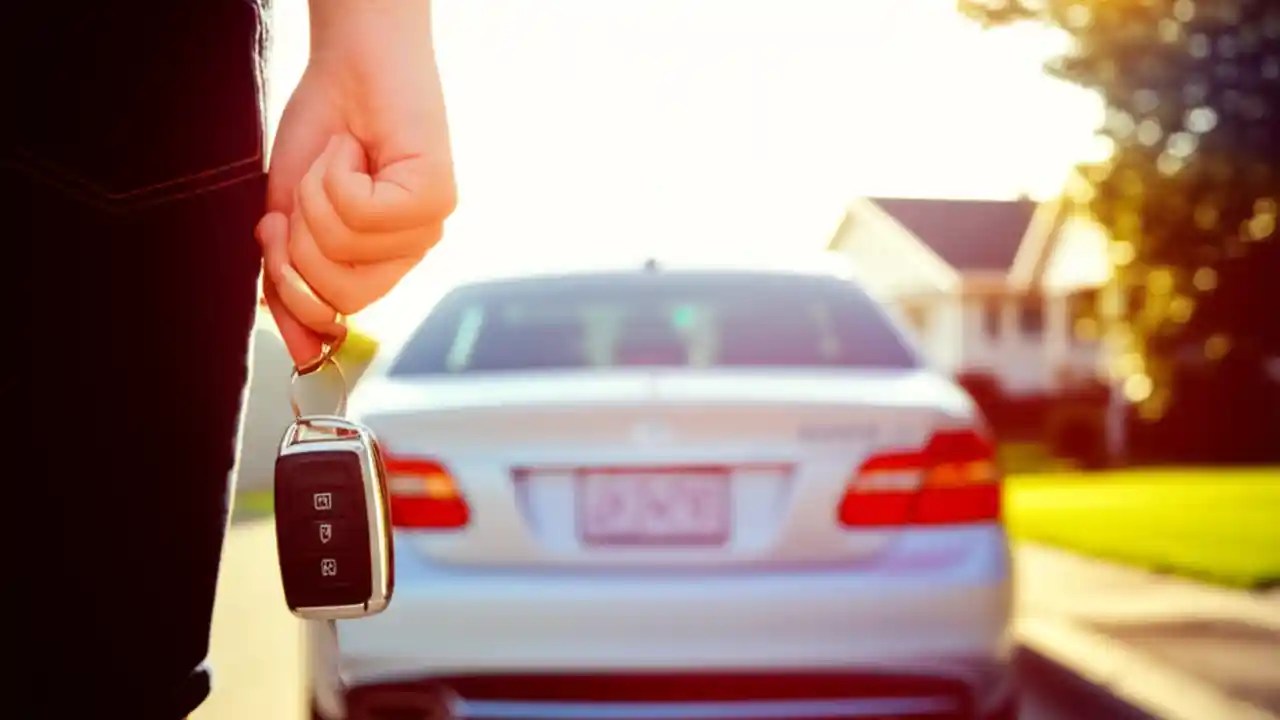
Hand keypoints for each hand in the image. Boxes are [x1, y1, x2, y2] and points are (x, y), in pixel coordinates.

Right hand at [257, 0, 454, 367]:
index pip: (331, 315)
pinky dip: (338, 171)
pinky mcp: (437, 197)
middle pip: (336, 295)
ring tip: (338, 158)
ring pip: (343, 249)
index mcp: (377, 263)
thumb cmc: (324, 133)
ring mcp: (428, 228)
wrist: (347, 64)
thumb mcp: (289, 218)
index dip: (290, 280)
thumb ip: (289, 284)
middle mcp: (410, 252)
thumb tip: (302, 355)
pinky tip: (356, 146)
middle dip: (299, 242)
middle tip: (307, 188)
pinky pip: (361, 212)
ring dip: (316, 194)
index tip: (275, 230)